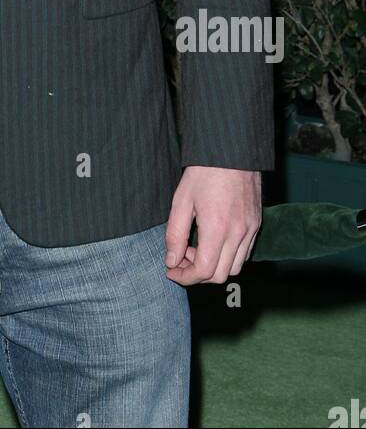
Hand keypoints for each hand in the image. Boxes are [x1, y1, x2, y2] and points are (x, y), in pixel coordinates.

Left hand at [164, 166, 261, 285]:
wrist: (231, 151)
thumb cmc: (203, 172)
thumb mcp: (181, 201)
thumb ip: (175, 235)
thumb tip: (172, 261)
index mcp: (217, 228)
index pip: (203, 271)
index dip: (185, 277)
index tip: (171, 271)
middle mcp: (238, 233)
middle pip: (220, 275)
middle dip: (197, 274)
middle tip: (181, 258)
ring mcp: (251, 230)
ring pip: (235, 268)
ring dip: (214, 267)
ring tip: (196, 247)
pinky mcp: (256, 224)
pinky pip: (245, 254)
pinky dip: (228, 257)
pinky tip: (213, 241)